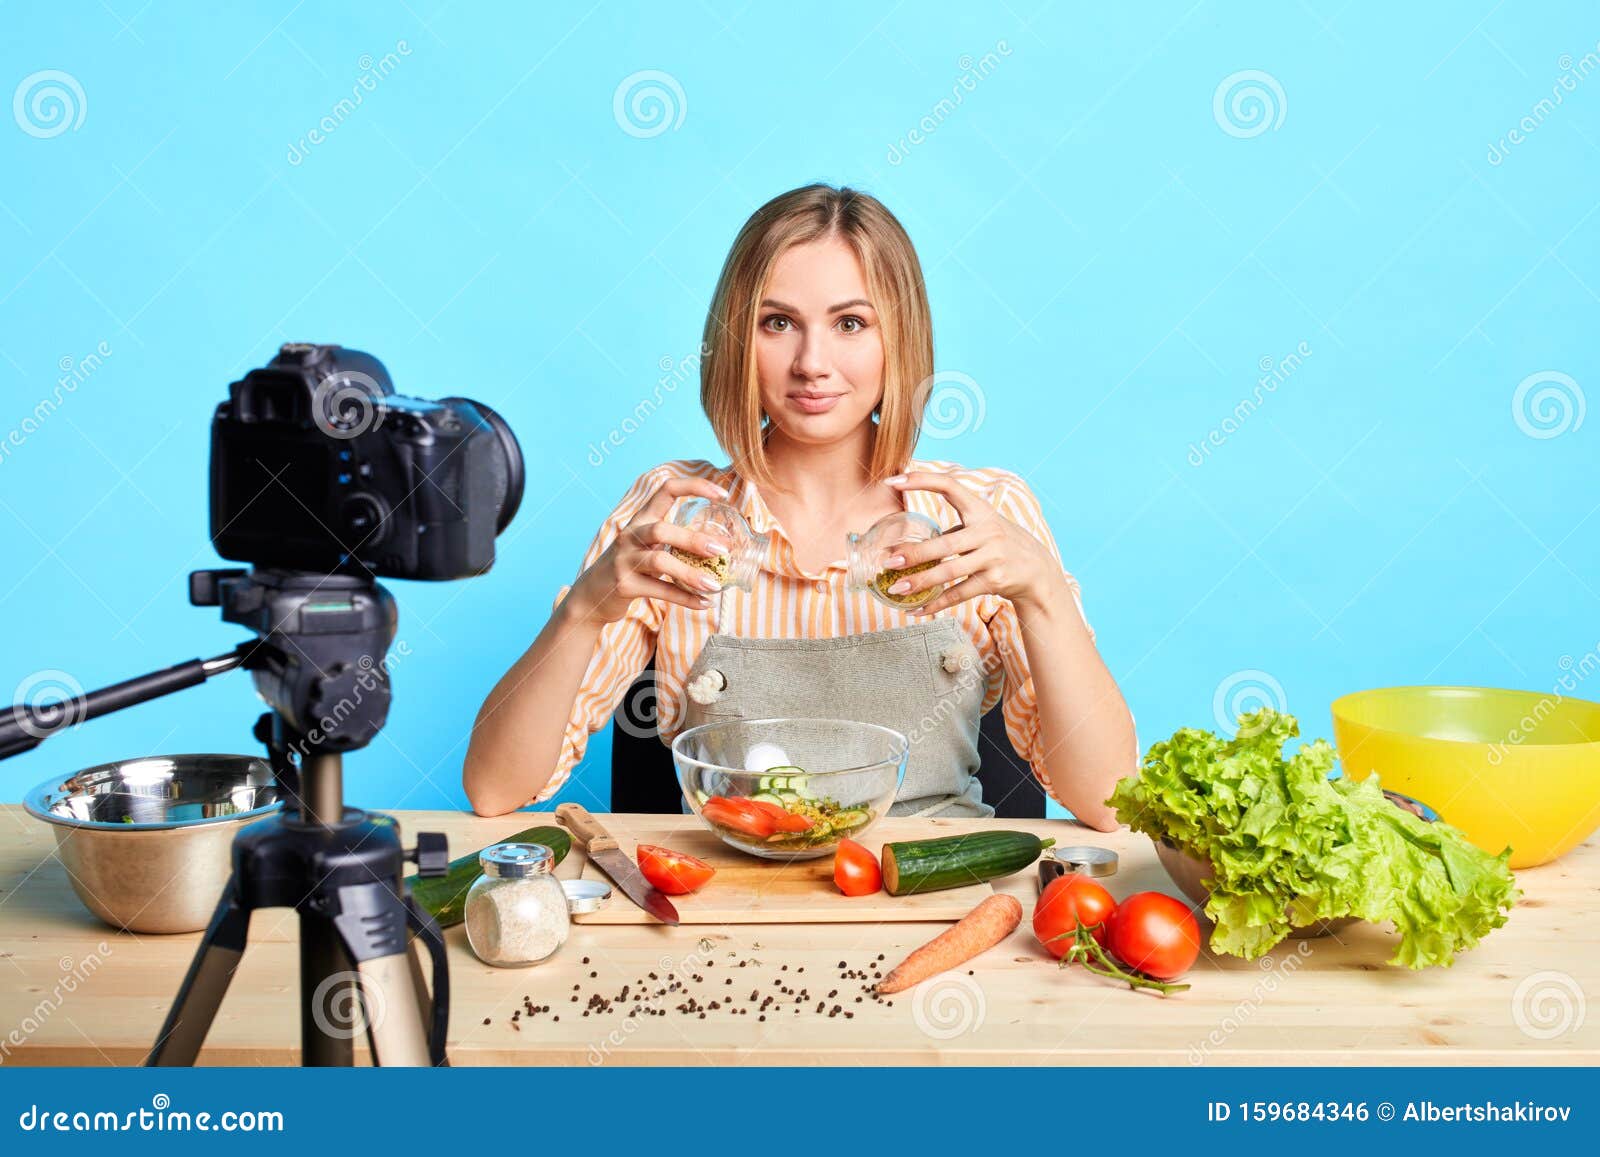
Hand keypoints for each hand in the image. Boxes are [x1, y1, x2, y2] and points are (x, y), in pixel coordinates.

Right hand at [567, 476, 732, 624]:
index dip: (695, 486)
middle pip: (662, 530)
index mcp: (642, 519)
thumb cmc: (631, 567)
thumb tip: (722, 546)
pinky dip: (684, 598)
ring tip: (714, 585)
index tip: (723, 494)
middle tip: (723, 550)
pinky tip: (704, 603)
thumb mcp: (648, 547)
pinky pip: (659, 590)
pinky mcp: (624, 585)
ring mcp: (624, 560)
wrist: (592, 595)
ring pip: (659, 562)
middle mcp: (631, 535)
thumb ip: (676, 542)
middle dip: (694, 539)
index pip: (666, 490)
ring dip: (690, 574)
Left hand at [883, 472, 1062, 614]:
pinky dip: (936, 603)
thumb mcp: (982, 525)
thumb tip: (912, 540)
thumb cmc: (999, 543)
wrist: (1037, 570)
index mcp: (979, 510)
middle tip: (887, 561)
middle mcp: (987, 531)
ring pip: (949, 572)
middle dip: (913, 554)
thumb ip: (954, 528)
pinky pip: (959, 594)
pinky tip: (917, 609)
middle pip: (944, 544)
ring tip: (895, 589)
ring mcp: (992, 557)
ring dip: (920, 582)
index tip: (892, 481)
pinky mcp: (994, 581)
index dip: (920, 481)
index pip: (948, 486)